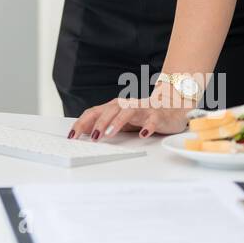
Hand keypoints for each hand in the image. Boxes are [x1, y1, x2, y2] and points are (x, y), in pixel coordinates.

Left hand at [69, 84, 194, 140]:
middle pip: (109, 110)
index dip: (82, 123)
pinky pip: (152, 120)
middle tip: (91, 137)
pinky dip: (148, 126)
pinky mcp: (158, 115)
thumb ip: (103, 123)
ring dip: (117, 122)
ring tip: (109, 134)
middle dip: (99, 123)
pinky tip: (143, 134)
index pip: (94, 112)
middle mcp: (126, 105)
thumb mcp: (119, 121)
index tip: (72, 135)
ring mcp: (142, 109)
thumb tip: (83, 130)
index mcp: (114, 106)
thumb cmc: (142, 115)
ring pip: (128, 112)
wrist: (171, 108)